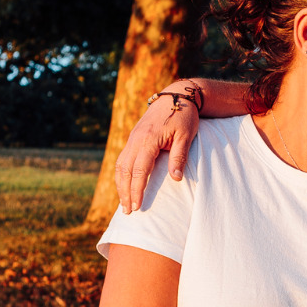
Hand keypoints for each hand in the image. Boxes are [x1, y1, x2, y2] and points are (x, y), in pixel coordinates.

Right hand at [115, 82, 201, 212]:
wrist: (176, 95)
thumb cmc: (184, 116)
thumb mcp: (186, 136)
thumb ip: (179, 157)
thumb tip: (176, 179)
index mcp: (148, 140)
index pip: (139, 170)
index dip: (137, 190)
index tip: (137, 206)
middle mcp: (136, 139)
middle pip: (124, 170)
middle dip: (124, 192)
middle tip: (127, 211)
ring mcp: (133, 138)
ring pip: (120, 165)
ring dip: (120, 185)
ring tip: (123, 203)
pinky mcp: (133, 138)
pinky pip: (123, 159)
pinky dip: (121, 174)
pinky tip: (124, 185)